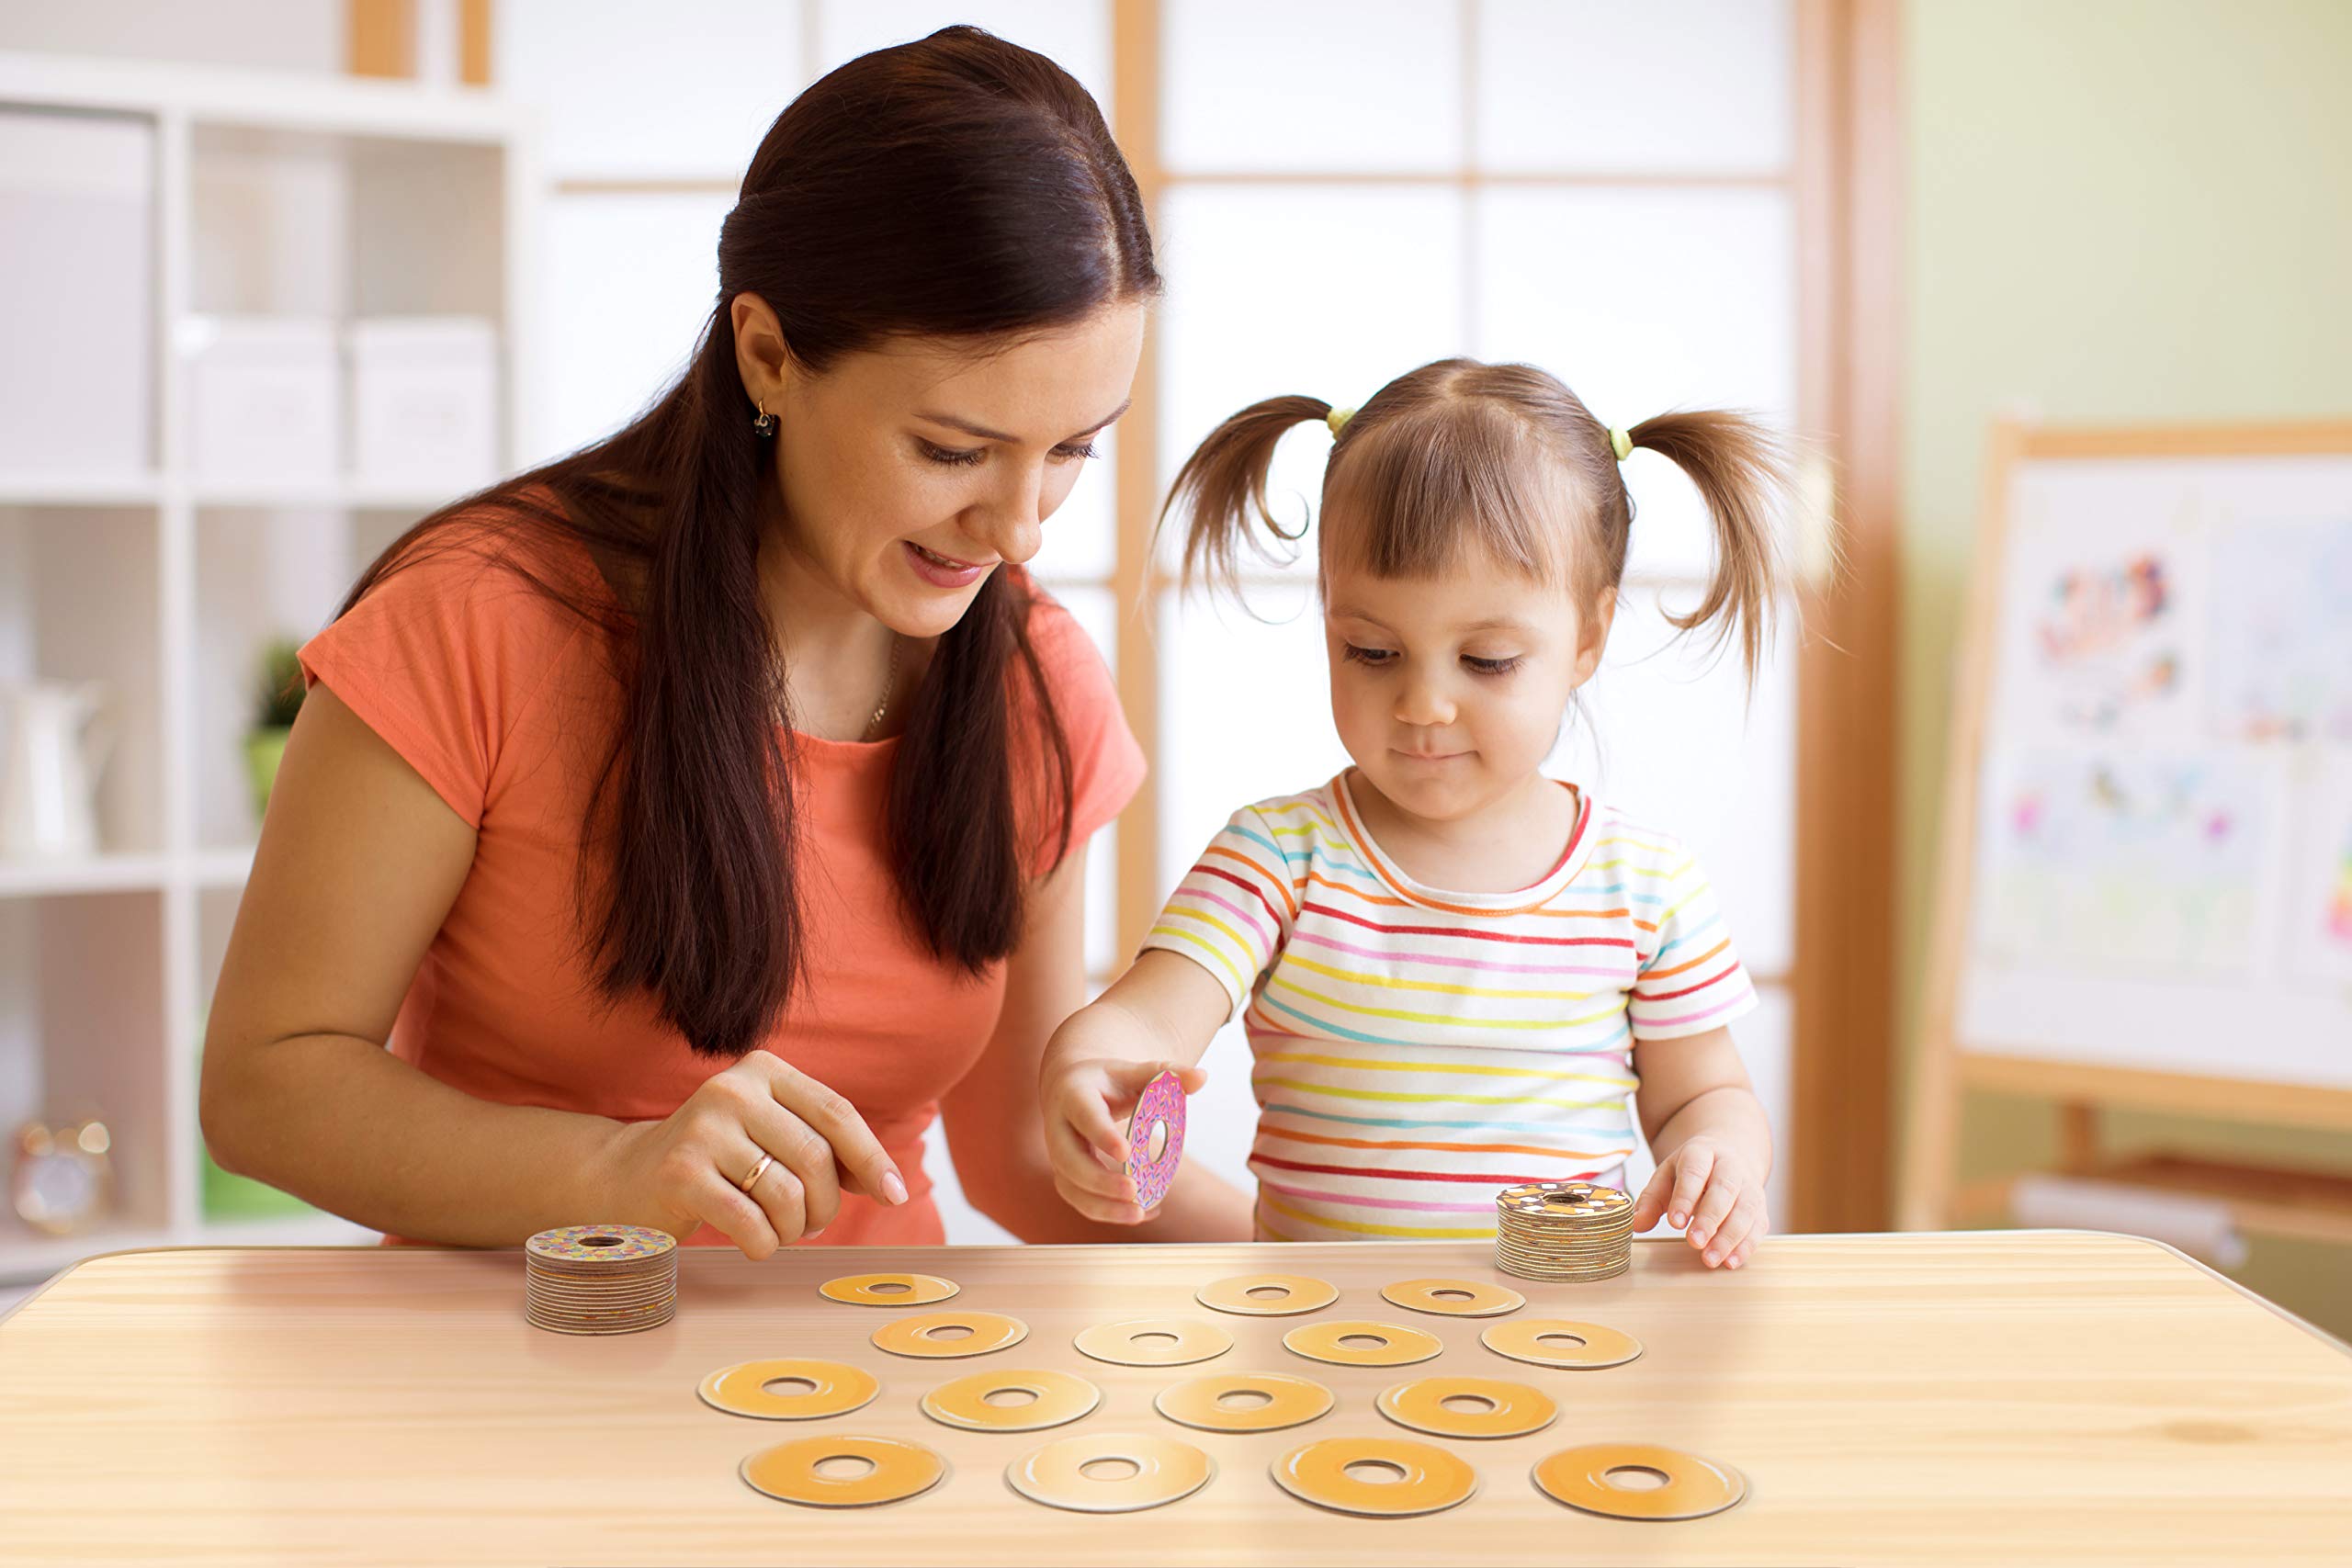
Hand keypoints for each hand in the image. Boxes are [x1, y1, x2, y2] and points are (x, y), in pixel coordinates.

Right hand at [592, 1049, 906, 1258]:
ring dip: (793, 1229)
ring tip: (779, 1232)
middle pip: (815, 1158)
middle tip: (812, 1225)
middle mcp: (732, 1089)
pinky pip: (749, 1222)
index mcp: (763, 1070)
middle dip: (825, 1205)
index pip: (836, 1113)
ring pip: (786, 1194)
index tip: (896, 1196)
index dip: (872, 1158)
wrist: (628, 1177)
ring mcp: (702, 1128)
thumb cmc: (720, 1162)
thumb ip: (826, 1149)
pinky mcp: (680, 1172)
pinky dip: (763, 1244)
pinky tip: (754, 1243)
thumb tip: (887, 1183)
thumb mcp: (773, 1137)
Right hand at [1039, 1047, 1205, 1225]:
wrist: (1071, 1088)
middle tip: (1133, 1191)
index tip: (1126, 1153)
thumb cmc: (1109, 1080)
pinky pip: (1082, 1201)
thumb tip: (1202, 1077)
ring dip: (1102, 1207)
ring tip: (1138, 1214)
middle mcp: (1058, 1128)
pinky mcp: (1067, 1176)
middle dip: (1099, 1181)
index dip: (1103, 1134)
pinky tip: (1142, 1214)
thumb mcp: (1134, 1071)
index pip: (1085, 1116)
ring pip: (1071, 1187)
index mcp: (1074, 1095)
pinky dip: (1108, 1213)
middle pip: (1069, 1160)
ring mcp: (1060, 1155)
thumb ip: (1166, 1073)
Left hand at [1628, 1135, 1767, 1269]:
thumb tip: (1636, 1224)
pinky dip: (1746, 1246)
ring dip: (1729, 1237)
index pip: (1694, 1172)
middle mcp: (1730, 1167)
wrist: (1730, 1154)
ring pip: (1745, 1210)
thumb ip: (1651, 1199)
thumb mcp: (1668, 1175)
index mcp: (1702, 1152)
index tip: (1674, 1222)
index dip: (1685, 1197)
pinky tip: (1731, 1262)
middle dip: (1710, 1218)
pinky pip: (1758, 1226)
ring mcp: (1749, 1186)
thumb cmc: (1693, 1170)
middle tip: (1694, 1243)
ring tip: (1710, 1259)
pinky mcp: (1760, 1207)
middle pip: (1724, 1190)